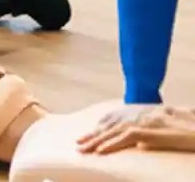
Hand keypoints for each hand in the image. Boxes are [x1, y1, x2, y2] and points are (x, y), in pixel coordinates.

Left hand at [77, 105, 194, 154]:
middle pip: (111, 124)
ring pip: (114, 131)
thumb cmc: (190, 124)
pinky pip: (126, 137)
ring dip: (96, 140)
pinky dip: (112, 143)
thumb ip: (152, 128)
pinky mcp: (150, 130)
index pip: (116, 118)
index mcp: (144, 111)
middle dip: (93, 134)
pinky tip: (100, 151)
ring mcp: (144, 121)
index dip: (102, 126)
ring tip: (83, 149)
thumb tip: (141, 143)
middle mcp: (140, 113)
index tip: (90, 134)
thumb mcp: (168, 122)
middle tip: (78, 143)